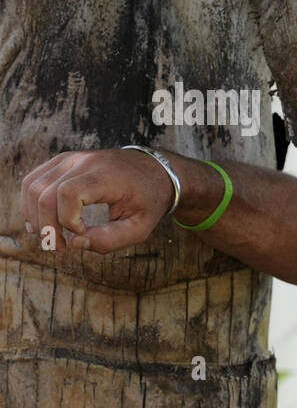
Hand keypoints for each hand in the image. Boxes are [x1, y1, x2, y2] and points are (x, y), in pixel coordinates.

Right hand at [1, 148, 174, 255]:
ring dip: (35, 217)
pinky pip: (33, 180)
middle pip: (44, 193)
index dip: (67, 219)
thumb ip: (110, 240)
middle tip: (60, 248)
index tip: (82, 233)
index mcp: (107, 176)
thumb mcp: (140, 227)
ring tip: (51, 239)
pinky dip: (31, 204)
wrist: (155, 170)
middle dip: (47, 226)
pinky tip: (41, 223)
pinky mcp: (62, 161)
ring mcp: (70, 158)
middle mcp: (84, 162)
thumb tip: (74, 242)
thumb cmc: (148, 201)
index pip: (68, 193)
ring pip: (32, 186)